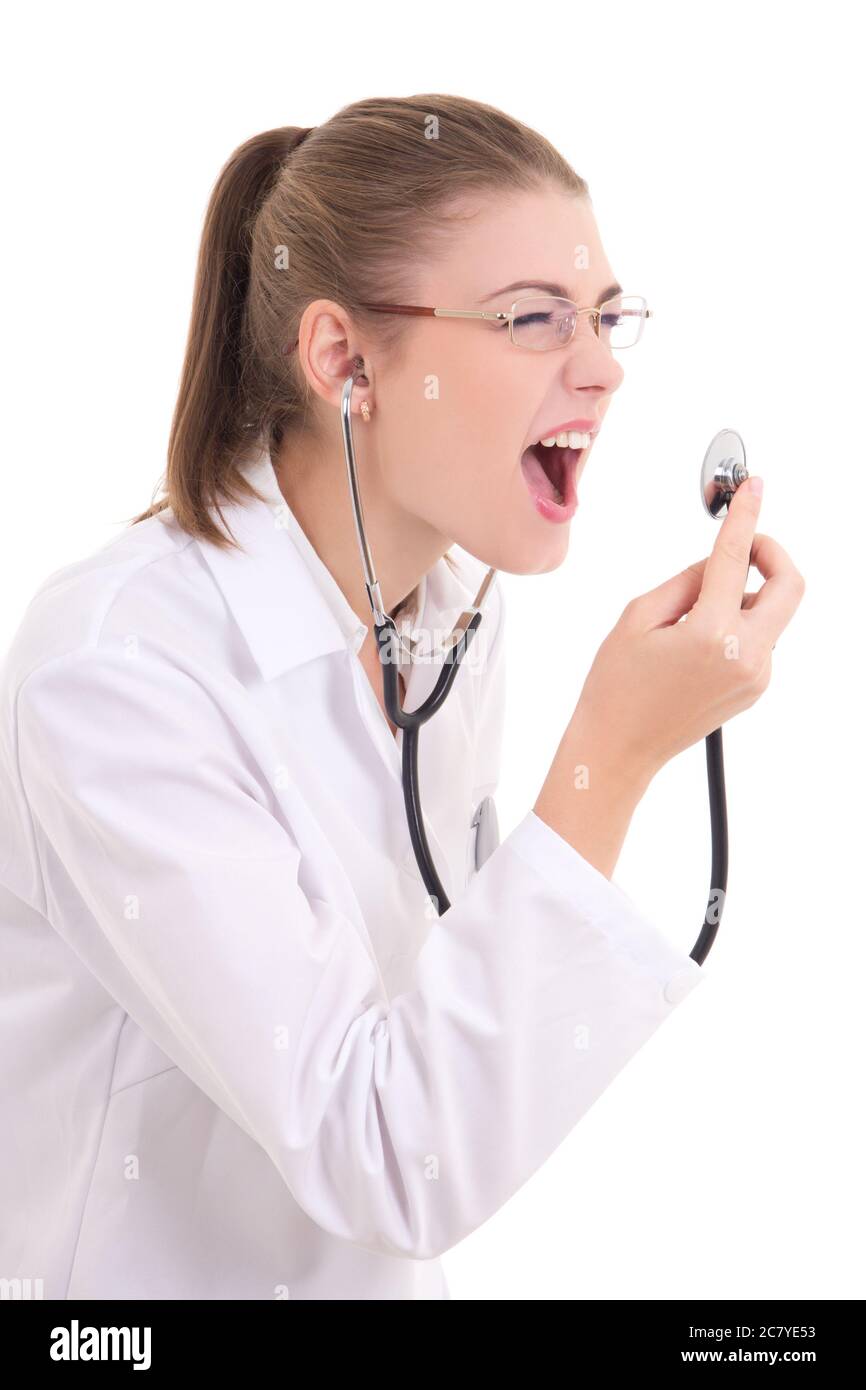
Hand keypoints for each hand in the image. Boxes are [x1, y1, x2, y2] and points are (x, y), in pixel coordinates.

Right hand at [573, 477, 804, 783]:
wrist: (619, 750)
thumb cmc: (616, 689)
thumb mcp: (637, 618)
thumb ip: (685, 582)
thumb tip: (715, 564)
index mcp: (711, 634)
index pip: (735, 558)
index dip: (746, 516)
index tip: (754, 489)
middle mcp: (745, 656)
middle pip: (789, 585)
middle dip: (771, 554)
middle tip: (744, 545)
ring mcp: (757, 676)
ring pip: (771, 612)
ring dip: (745, 595)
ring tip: (692, 615)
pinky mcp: (756, 687)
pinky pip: (759, 639)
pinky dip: (737, 624)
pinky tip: (696, 642)